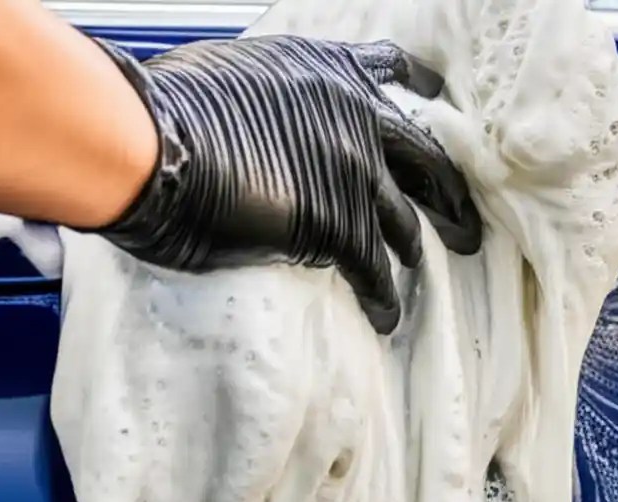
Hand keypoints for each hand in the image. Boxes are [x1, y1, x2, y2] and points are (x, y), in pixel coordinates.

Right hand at [88, 35, 481, 333]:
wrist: (154, 145)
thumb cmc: (167, 106)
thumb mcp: (230, 72)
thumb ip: (265, 91)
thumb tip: (253, 111)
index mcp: (325, 68)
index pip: (388, 70)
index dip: (418, 90)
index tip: (434, 101)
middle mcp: (354, 114)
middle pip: (424, 157)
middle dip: (448, 192)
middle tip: (463, 218)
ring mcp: (353, 171)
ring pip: (402, 220)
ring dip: (417, 248)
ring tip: (425, 270)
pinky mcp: (338, 225)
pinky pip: (373, 268)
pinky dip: (384, 296)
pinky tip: (387, 317)